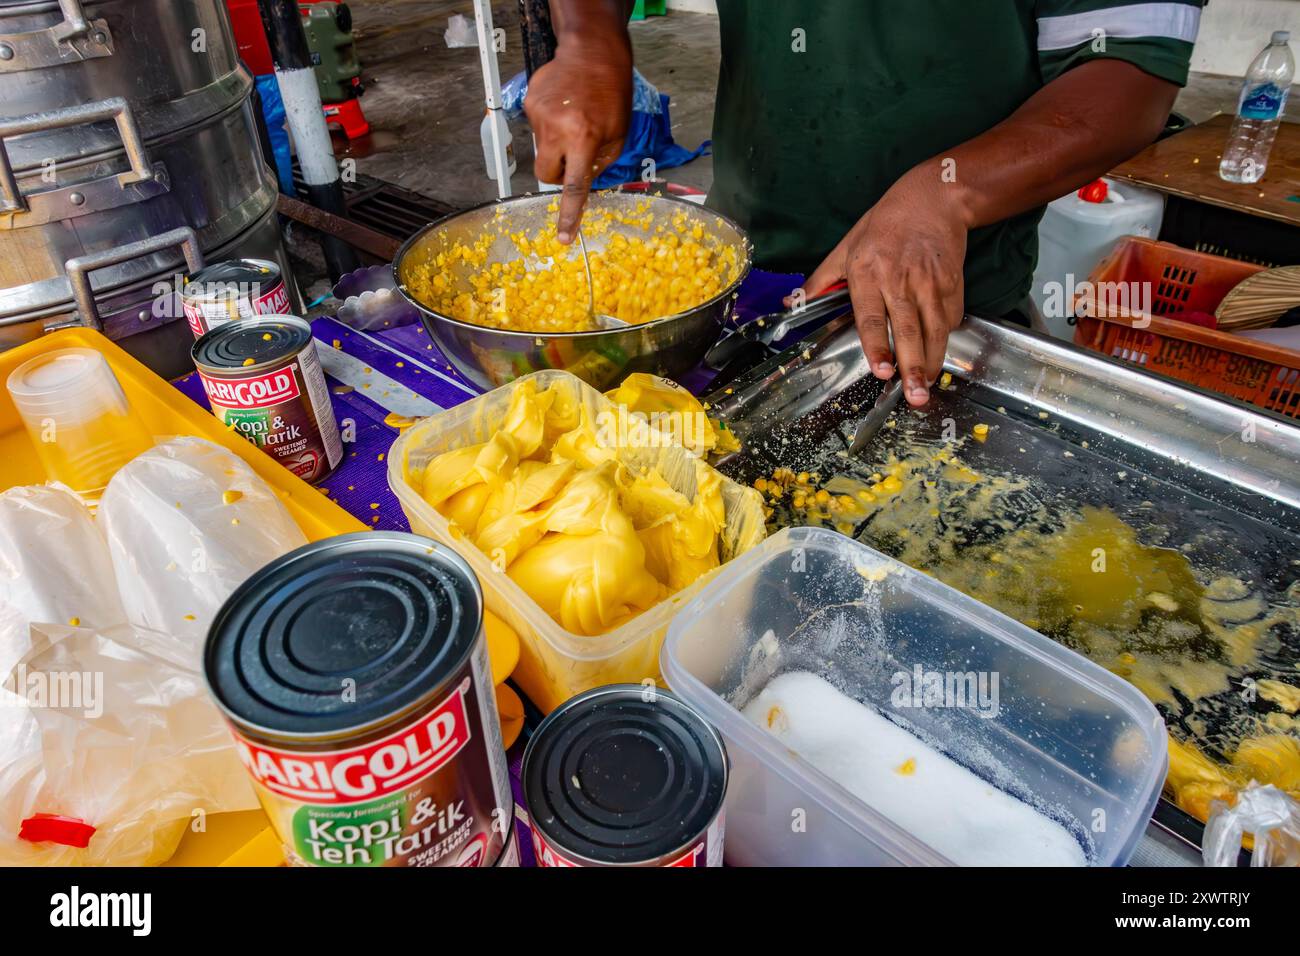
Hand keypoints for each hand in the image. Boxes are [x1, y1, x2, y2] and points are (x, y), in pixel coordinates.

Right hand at [525, 42, 631, 242]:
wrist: (591, 51)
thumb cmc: (612, 93)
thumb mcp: (618, 133)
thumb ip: (600, 162)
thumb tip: (582, 184)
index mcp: (584, 138)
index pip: (573, 187)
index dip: (568, 214)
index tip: (563, 237)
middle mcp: (557, 129)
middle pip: (545, 174)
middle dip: (557, 174)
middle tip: (572, 158)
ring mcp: (539, 116)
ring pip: (541, 150)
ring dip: (556, 146)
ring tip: (572, 120)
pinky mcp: (529, 103)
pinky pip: (537, 129)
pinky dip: (550, 125)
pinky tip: (564, 107)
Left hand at [801, 163, 968, 407]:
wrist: (934, 198)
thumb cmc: (885, 223)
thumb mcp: (846, 246)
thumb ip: (821, 280)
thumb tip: (792, 304)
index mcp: (868, 272)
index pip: (872, 317)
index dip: (878, 345)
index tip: (882, 369)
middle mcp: (900, 280)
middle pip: (908, 329)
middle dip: (912, 365)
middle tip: (913, 394)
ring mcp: (929, 282)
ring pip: (934, 329)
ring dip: (932, 361)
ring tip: (927, 387)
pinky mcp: (952, 281)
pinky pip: (950, 317)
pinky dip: (944, 337)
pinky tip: (937, 352)